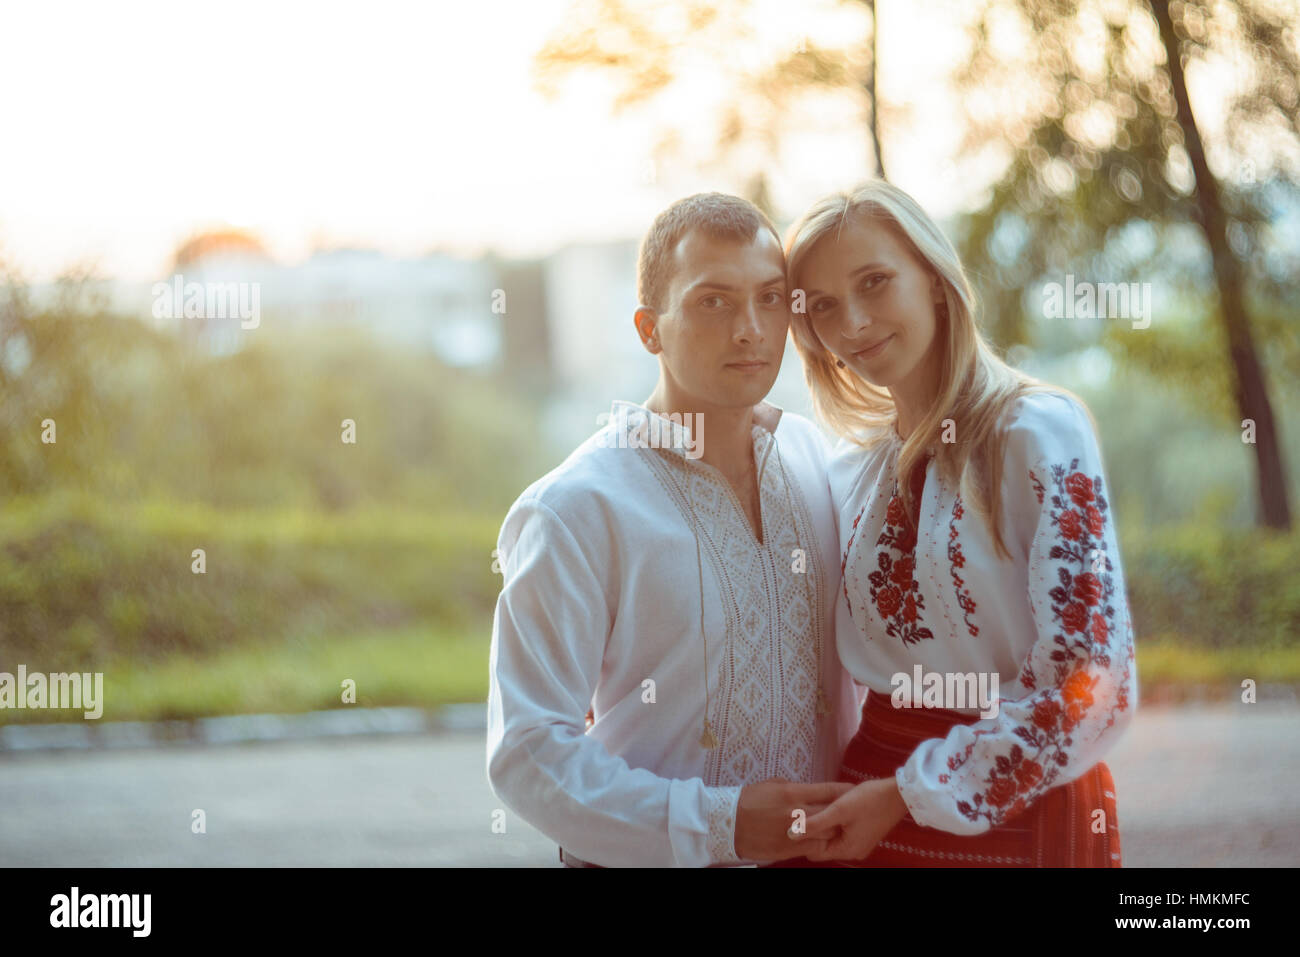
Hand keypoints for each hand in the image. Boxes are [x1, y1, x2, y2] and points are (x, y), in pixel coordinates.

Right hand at [734, 778, 855, 861]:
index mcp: (793, 792)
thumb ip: (794, 789)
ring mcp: (794, 832)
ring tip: (835, 829)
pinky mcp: (789, 849)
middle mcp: (797, 811)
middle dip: (842, 813)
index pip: (828, 790)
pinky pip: (813, 849)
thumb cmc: (748, 800)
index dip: (844, 791)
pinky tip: (818, 841)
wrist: (728, 822)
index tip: (853, 791)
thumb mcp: (772, 786)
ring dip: (832, 831)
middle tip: (848, 813)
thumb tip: (809, 792)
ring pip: (826, 834)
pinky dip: (819, 845)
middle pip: (832, 813)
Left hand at [792, 777, 908, 861]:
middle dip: (814, 832)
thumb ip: (814, 823)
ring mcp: (860, 844)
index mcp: (847, 850)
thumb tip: (790, 834)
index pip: (814, 853)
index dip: (804, 838)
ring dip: (825, 826)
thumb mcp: (839, 810)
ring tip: (819, 808)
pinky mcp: (864, 834)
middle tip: (805, 813)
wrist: (898, 794)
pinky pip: (843, 833)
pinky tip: (832, 809)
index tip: (795, 823)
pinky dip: (836, 824)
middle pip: (824, 846)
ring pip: (833, 838)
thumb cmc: (868, 800)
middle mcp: (853, 852)